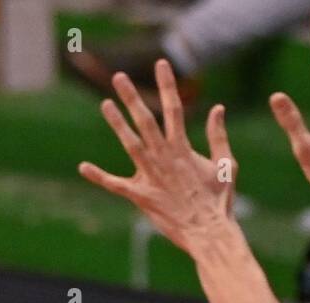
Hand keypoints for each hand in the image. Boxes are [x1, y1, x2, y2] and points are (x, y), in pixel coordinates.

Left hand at [78, 62, 236, 256]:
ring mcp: (150, 175)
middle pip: (146, 120)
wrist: (208, 232)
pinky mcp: (140, 196)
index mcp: (183, 148)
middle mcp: (164, 157)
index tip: (160, 64)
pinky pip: (115, 185)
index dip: (167, 85)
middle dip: (132, 97)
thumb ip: (218, 136)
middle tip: (118, 77)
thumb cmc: (219, 201)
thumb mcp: (226, 164)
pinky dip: (99, 176)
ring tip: (104, 104)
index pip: (174, 108)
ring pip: (130, 143)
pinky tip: (83, 167)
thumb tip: (217, 109)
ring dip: (116, 123)